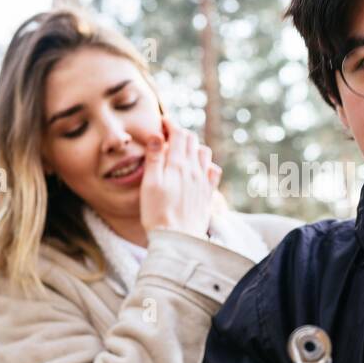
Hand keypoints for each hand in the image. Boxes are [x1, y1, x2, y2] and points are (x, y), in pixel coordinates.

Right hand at [139, 118, 221, 238]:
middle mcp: (194, 170)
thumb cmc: (157, 213)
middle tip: (170, 135)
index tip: (163, 122)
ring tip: (183, 151)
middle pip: (192, 141)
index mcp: (178, 164)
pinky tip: (200, 169)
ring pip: (205, 153)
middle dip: (181, 133)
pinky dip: (207, 164)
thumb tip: (158, 135)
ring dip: (194, 147)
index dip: (171, 125)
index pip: (179, 134)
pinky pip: (214, 171)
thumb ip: (154, 158)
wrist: (178, 240)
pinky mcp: (208, 195)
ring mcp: (203, 182)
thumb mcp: (149, 184)